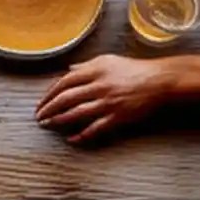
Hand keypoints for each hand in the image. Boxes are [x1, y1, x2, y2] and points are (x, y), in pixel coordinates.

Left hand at [36, 54, 175, 142]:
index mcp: (94, 71)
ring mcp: (108, 102)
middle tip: (39, 116)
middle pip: (66, 99)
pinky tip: (71, 139)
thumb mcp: (108, 60)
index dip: (49, 93)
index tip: (41, 102)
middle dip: (48, 108)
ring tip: (48, 125)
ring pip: (76, 113)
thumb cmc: (134, 69)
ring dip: (59, 120)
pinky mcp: (118, 116)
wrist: (160, 81)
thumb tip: (69, 70)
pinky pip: (95, 128)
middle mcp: (99, 86)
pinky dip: (82, 135)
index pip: (64, 82)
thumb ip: (86, 66)